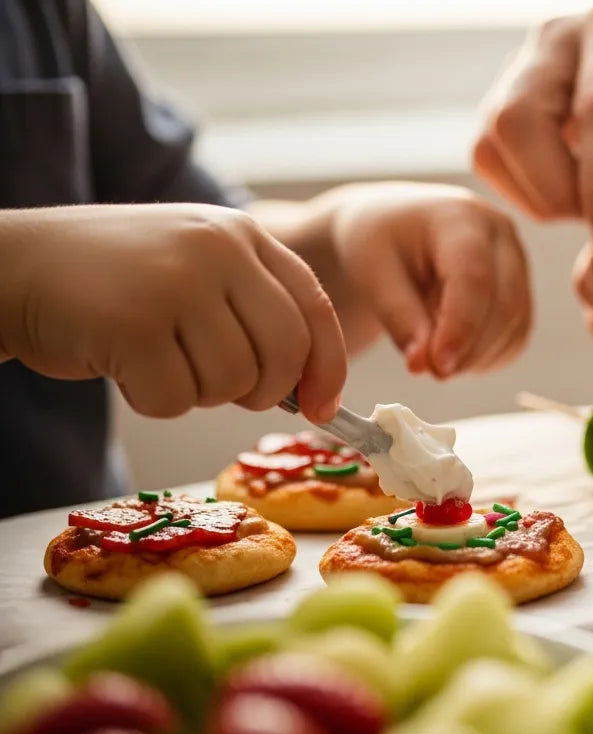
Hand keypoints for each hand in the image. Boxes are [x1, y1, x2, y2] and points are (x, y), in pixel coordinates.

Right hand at [0, 204, 344, 420]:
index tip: (325, 408)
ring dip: (196, 393)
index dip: (328, 366)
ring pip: (232, 381)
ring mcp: (176, 283)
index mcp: (242, 234)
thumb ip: (254, 309)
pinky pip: (176, 399)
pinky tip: (123, 366)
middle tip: (220, 388)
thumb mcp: (197, 266)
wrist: (14, 265)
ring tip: (156, 359)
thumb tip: (310, 391)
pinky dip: (153, 400)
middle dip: (262, 391)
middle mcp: (217, 250)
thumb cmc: (114, 281)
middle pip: (284, 352)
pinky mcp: (134, 324)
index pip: (314, 306)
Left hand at [323, 183, 531, 377]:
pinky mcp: (521, 286)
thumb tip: (424, 365)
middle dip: (470, 350)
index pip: (474, 278)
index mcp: (459, 217)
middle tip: (431, 372)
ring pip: (515, 323)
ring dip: (478, 356)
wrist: (395, 226)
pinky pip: (517, 333)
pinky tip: (456, 355)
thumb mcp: (372, 274)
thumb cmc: (379, 244)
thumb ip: (399, 318)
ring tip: (436, 359)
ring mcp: (517, 259)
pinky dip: (489, 356)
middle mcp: (500, 233)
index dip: (461, 328)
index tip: (437, 367)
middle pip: (504, 304)